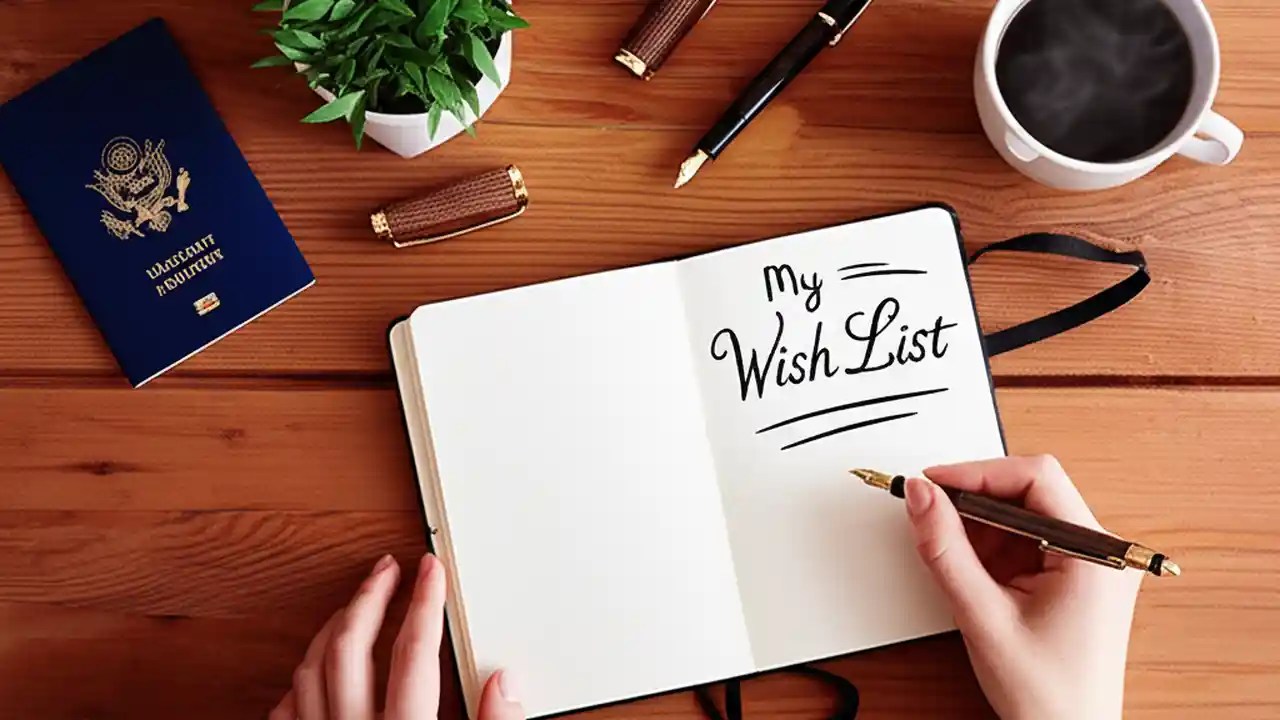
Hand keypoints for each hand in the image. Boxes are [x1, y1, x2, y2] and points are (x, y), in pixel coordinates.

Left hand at [270, 554, 523, 719]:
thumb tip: (505, 682)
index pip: (414, 651)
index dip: (426, 602)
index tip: (432, 568)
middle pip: (351, 647)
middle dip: (370, 596)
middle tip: (387, 568)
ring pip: (311, 670)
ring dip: (332, 628)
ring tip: (355, 605)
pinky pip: (285, 708)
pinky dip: (303, 680)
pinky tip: (317, 668)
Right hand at [903, 456, 1141, 719]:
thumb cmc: (1047, 696)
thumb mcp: (983, 617)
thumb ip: (946, 550)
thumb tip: (922, 497)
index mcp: (1095, 555)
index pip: (1036, 478)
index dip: (977, 472)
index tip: (934, 482)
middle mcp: (1102, 552)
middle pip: (1030, 491)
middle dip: (975, 500)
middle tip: (931, 515)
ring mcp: (1091, 564)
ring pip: (1025, 514)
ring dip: (981, 527)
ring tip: (955, 560)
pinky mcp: (1075, 577)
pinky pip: (1028, 541)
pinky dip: (993, 548)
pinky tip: (974, 573)